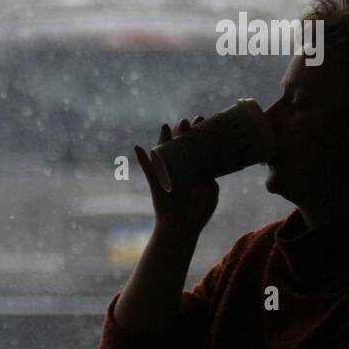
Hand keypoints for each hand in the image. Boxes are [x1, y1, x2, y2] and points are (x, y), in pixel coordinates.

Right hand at [134, 116, 219, 237]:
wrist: (182, 228)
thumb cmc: (198, 212)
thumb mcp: (211, 190)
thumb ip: (210, 175)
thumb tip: (208, 159)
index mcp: (194, 169)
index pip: (196, 146)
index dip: (198, 133)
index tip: (203, 119)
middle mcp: (180, 168)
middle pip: (179, 145)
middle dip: (182, 132)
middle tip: (186, 121)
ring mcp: (167, 174)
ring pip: (163, 153)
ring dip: (163, 139)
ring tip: (165, 126)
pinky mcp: (156, 182)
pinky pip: (148, 169)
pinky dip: (142, 159)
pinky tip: (138, 148)